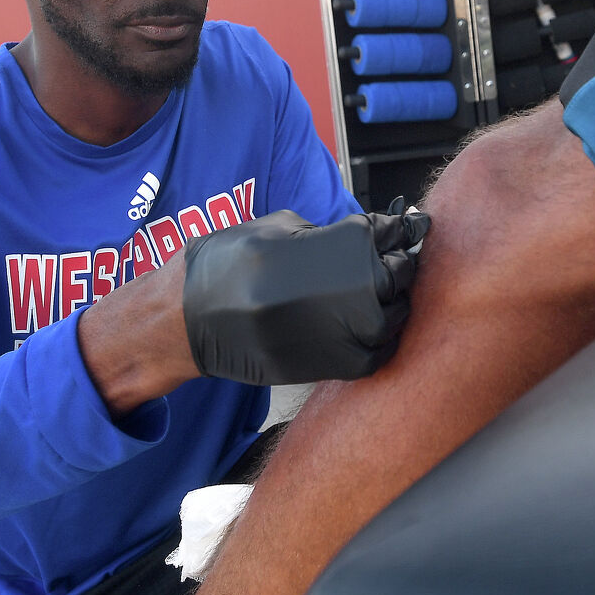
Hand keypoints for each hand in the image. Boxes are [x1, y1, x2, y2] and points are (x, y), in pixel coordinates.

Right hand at [182, 202, 429, 386]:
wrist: (192, 318)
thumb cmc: (228, 265)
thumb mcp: (280, 228)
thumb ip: (326, 234)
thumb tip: (365, 236)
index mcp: (337, 244)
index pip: (388, 233)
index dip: (396, 231)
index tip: (401, 231)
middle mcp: (350, 287)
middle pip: (399, 273)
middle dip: (394, 265)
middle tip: (386, 263)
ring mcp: (346, 330)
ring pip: (395, 315)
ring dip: (391, 304)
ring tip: (373, 296)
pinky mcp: (333, 365)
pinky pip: (377, 353)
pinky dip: (378, 340)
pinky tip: (366, 327)